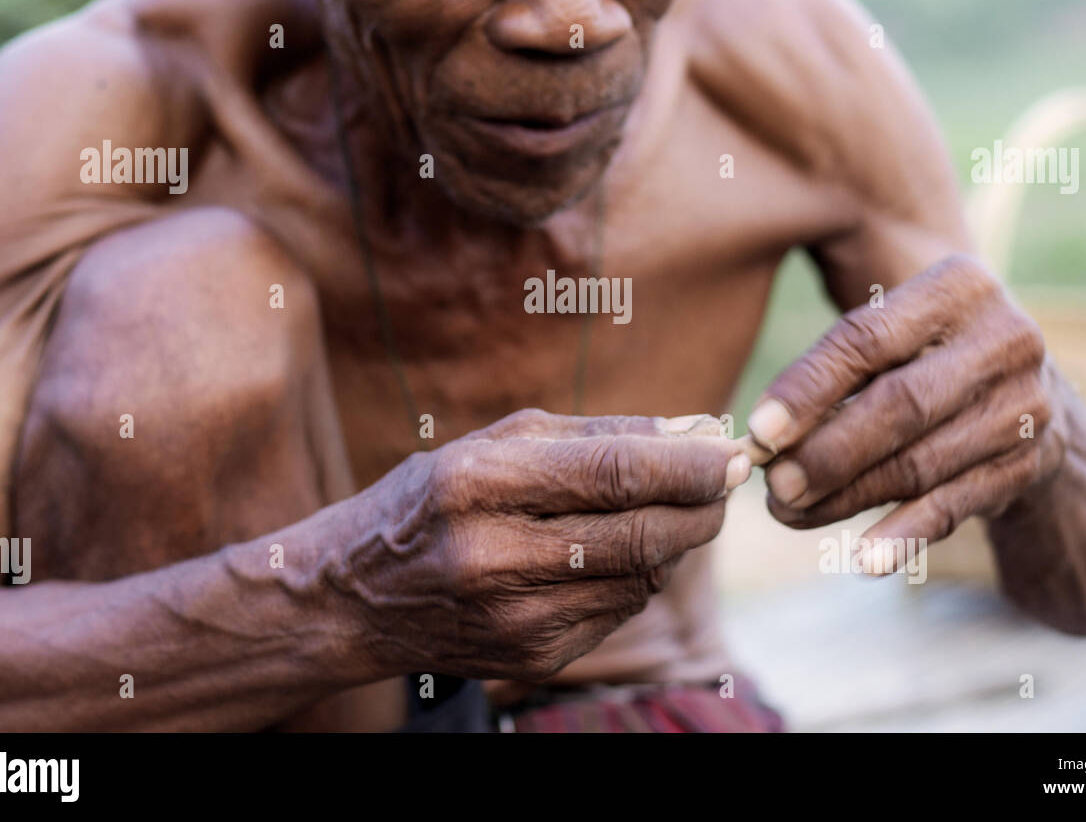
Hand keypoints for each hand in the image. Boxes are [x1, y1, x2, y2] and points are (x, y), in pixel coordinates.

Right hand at [334, 409, 749, 681]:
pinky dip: (639, 575)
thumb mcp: (494, 443)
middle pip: (641, 534)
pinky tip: (617, 551)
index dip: (686, 464)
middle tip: (726, 479)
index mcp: (476, 484)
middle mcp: (493, 557)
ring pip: (642, 576)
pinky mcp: (532, 656)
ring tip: (667, 507)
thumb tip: (693, 429)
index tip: (732, 450)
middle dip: (702, 505)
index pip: (611, 473)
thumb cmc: (430, 499)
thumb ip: (595, 434)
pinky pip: (620, 609)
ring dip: (674, 539)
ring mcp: (514, 618)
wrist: (354, 598)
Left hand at [746, 254, 1066, 571]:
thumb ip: (833, 375)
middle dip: (828, 452)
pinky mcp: (1030, 464)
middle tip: (774, 486)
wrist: (1032, 402)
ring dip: (848, 496)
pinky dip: (904, 535)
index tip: (758, 432)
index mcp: (958, 288)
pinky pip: (956, 506)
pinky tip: (863, 561)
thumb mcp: (894, 341)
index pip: (869, 339)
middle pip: (900, 404)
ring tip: (791, 514)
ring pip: (922, 462)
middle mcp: (1006, 339)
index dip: (808, 389)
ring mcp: (1026, 405)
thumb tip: (762, 440)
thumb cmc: (926, 361)